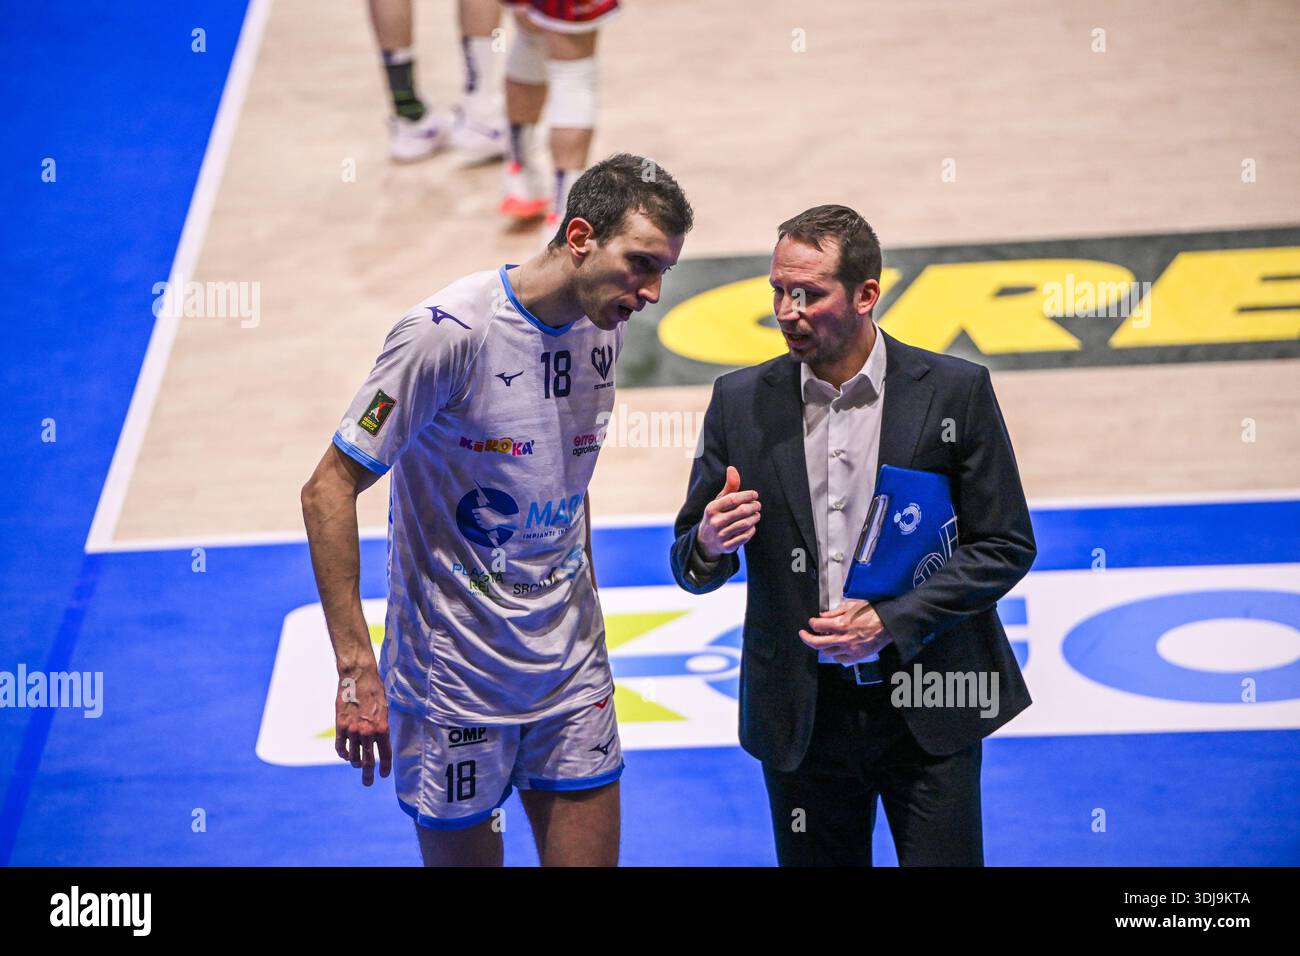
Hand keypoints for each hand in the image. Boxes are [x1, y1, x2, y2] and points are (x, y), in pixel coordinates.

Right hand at [335, 666, 391, 786]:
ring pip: (353, 756)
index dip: (385, 767)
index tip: (383, 775)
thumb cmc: (374, 691)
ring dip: (356, 763)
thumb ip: (381, 728)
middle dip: (368, 775)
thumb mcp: (384, 709)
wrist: (358, 676)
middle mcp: (367, 732)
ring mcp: (352, 730)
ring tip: (358, 765)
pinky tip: (347, 755)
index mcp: (382, 727)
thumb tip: (379, 743)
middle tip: (368, 783)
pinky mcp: (340, 726)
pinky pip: (341, 747)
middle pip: (368, 761)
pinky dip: (344, 754)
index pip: (385, 754)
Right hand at [696, 466, 760, 560]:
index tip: (755, 495)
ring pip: (744, 524)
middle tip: (758, 505)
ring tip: (757, 514)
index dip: (747, 495)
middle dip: (753, 507)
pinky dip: (751, 531)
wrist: (705, 541)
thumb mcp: (719, 501)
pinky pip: (744, 537)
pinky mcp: (726, 546)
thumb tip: (732, 468)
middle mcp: (714, 522)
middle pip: (741, 512)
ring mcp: (720, 535)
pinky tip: (752, 526)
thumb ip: (729, 486)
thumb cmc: (716, 515)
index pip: (733, 499)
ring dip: (754, 518)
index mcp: (711, 508)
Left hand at [799, 599, 892, 663]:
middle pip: (817, 643)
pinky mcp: (856, 656)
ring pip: (827, 652)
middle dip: (806, 638)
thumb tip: (822, 615)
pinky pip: (840, 659)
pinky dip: (835, 654)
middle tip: (803, 634)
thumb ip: (835, 612)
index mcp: (841, 624)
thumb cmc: (872, 612)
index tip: (812, 622)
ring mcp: (849, 649)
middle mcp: (843, 639)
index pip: (818, 626)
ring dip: (822, 646)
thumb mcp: (851, 606)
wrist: (888, 624)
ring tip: (821, 640)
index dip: (812, 623)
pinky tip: (835, 649)